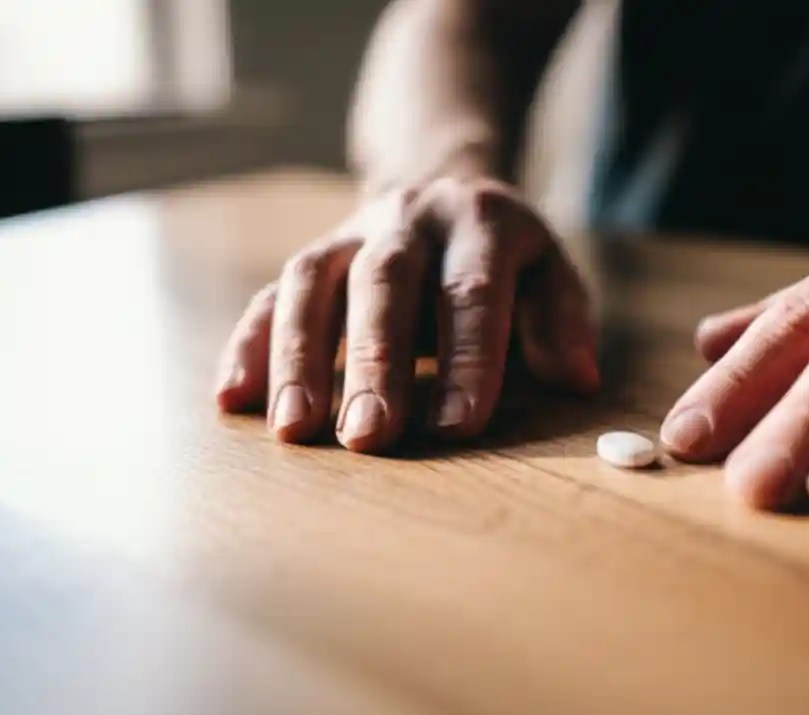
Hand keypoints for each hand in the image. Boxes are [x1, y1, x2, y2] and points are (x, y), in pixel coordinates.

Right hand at [215, 177, 598, 450]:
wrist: (439, 183)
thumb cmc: (502, 255)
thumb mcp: (549, 270)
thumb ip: (561, 321)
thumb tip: (576, 379)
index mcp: (480, 222)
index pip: (472, 292)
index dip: (467, 359)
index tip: (457, 427)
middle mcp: (408, 221)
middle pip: (385, 285)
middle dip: (374, 362)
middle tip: (368, 437)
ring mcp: (349, 234)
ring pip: (313, 284)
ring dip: (299, 358)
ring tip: (294, 430)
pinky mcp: (310, 257)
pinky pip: (271, 295)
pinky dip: (250, 344)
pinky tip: (233, 398)